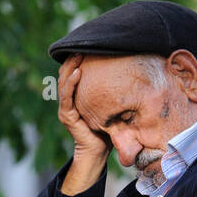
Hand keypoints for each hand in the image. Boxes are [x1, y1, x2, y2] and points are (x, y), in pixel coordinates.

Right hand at [57, 54, 109, 193]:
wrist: (99, 153)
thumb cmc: (108, 130)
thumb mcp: (111, 106)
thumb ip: (114, 92)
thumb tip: (132, 73)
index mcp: (77, 96)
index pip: (74, 72)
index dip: (79, 57)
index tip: (89, 44)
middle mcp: (68, 100)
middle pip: (67, 73)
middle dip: (74, 57)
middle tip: (83, 43)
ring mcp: (66, 108)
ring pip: (64, 81)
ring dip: (71, 66)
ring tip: (79, 52)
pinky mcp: (67, 116)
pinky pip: (67, 96)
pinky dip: (71, 83)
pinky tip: (78, 71)